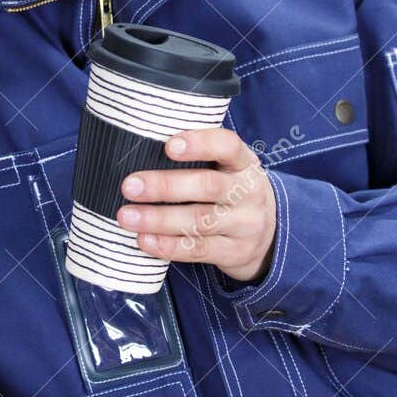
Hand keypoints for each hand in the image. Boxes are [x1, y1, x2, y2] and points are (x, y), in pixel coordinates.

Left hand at [116, 127, 276, 283]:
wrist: (270, 236)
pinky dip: (169, 246)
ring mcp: (244, 225)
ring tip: (127, 216)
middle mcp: (248, 192)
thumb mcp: (228, 169)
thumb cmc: (232, 192)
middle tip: (130, 186)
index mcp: (244, 163)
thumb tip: (142, 148)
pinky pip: (199, 249)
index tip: (168, 146)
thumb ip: (199, 158)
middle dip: (165, 186)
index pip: (228, 146)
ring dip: (159, 219)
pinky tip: (144, 240)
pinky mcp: (235, 252)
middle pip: (208, 186)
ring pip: (200, 221)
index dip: (200, 144)